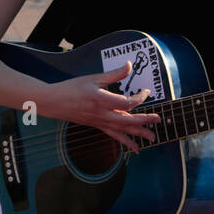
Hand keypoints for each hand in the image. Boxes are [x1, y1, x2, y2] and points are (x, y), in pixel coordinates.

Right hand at [39, 61, 160, 152]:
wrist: (55, 102)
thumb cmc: (72, 88)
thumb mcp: (94, 78)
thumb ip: (114, 74)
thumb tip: (129, 65)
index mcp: (102, 99)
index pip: (127, 102)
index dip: (140, 98)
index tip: (146, 92)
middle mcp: (102, 113)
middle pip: (128, 120)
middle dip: (144, 120)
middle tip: (158, 119)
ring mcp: (100, 122)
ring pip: (122, 130)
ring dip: (138, 134)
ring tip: (152, 138)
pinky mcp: (97, 126)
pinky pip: (114, 135)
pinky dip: (126, 142)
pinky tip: (135, 148)